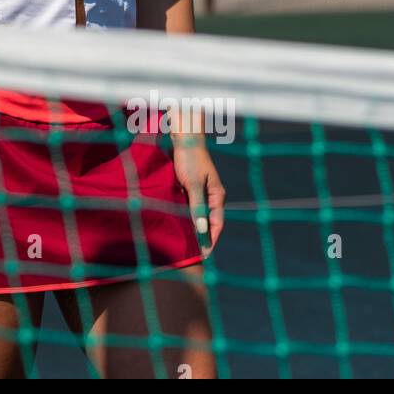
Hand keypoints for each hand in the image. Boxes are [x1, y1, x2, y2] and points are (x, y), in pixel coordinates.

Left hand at [172, 137, 224, 256]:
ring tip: (185, 243)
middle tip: (194, 254)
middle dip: (202, 237)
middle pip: (208, 221)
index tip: (204, 255)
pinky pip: (189, 205)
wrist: (184, 138)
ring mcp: (201, 190)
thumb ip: (197, 207)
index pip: (217, 224)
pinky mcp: (190, 186)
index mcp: (217, 195)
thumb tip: (201, 229)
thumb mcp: (193, 184)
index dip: (211, 240)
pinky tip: (177, 223)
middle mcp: (211, 195)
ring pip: (197, 214)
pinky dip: (185, 215)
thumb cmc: (190, 159)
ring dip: (193, 227)